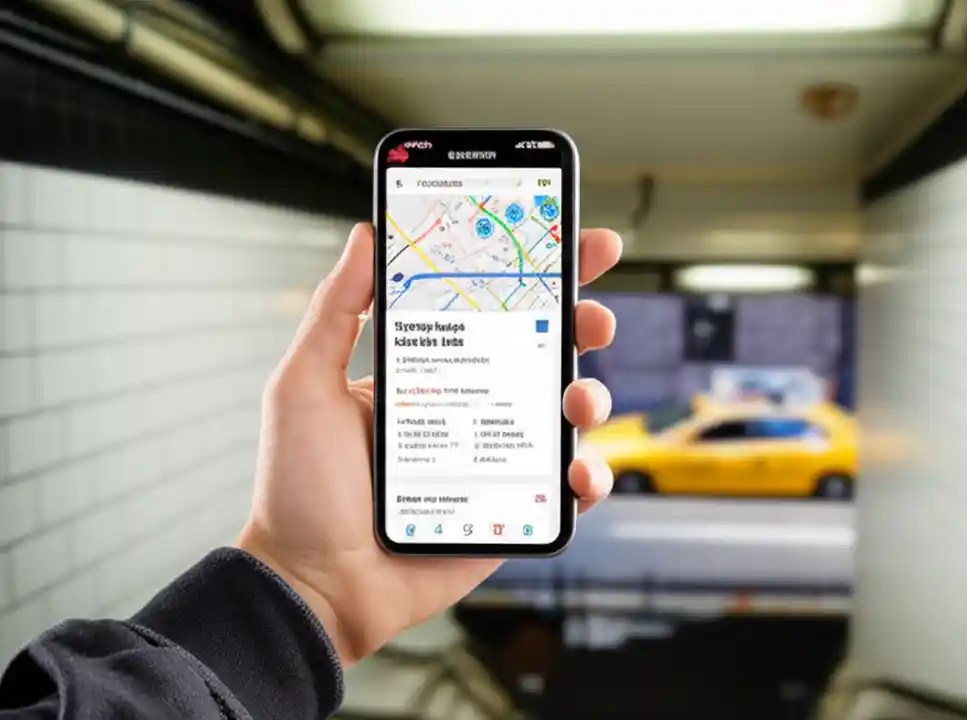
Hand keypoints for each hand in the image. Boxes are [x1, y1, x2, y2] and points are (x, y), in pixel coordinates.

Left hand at [236, 223, 621, 664]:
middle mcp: (470, 406)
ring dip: (591, 396)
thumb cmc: (299, 490)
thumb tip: (366, 235)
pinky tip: (576, 471)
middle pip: (545, 351)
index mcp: (429, 369)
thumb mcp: (304, 386)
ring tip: (578, 400)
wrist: (314, 586)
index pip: (491, 307)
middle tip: (593, 316)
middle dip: (583, 322)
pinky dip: (587, 475)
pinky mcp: (514, 509)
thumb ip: (336, 311)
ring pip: (567, 413)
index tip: (571, 237)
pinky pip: (567, 487)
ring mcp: (496, 457)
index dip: (538, 272)